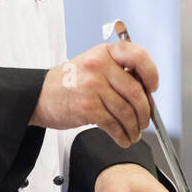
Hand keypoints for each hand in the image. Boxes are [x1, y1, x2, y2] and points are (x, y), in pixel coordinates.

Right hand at [28, 41, 159, 147]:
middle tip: (145, 121)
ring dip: (134, 127)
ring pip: (126, 111)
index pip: (137, 56)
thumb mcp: (94, 65)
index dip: (151, 73)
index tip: (153, 87)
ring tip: (133, 133)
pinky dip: (122, 135)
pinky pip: (113, 124)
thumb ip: (119, 73)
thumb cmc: (69, 83)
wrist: (38, 96)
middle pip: (136, 91)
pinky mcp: (87, 107)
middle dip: (145, 111)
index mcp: (105, 52)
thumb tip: (147, 94)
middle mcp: (99, 65)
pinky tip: (122, 138)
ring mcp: (92, 86)